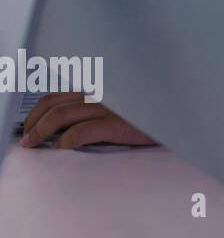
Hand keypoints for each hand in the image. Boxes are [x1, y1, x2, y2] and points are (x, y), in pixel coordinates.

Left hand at [20, 92, 157, 147]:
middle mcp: (101, 94)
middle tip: (28, 138)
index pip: (60, 95)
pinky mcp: (116, 124)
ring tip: (34, 144)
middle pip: (54, 103)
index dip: (40, 110)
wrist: (181, 117)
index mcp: (101, 89)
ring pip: (60, 115)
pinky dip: (64, 141)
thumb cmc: (155, 115)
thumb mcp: (127, 107)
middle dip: (33, 121)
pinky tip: (62, 148)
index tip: (32, 125)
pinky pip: (80, 132)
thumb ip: (103, 110)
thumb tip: (73, 129)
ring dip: (41, 131)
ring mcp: (108, 108)